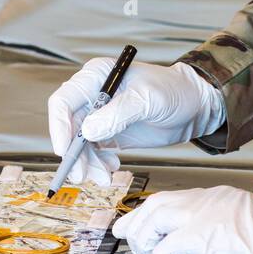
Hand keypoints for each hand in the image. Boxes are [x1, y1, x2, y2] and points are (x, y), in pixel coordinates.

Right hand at [47, 58, 225, 184]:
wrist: (193, 106)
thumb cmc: (173, 91)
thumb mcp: (147, 100)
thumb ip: (118, 114)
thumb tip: (88, 131)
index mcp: (96, 76)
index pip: (63, 101)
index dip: (59, 127)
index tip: (65, 152)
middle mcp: (93, 95)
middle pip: (67, 127)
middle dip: (73, 153)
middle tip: (83, 175)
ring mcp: (99, 115)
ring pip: (78, 144)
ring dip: (87, 164)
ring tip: (105, 176)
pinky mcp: (108, 132)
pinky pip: (92, 152)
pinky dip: (97, 164)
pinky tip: (111, 169)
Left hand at [112, 186, 252, 253]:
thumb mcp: (246, 221)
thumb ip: (222, 224)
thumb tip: (203, 243)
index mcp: (216, 197)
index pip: (171, 198)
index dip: (148, 212)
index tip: (135, 224)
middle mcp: (205, 201)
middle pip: (155, 204)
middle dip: (135, 222)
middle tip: (125, 239)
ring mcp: (204, 217)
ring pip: (154, 218)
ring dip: (144, 239)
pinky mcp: (204, 237)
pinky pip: (166, 246)